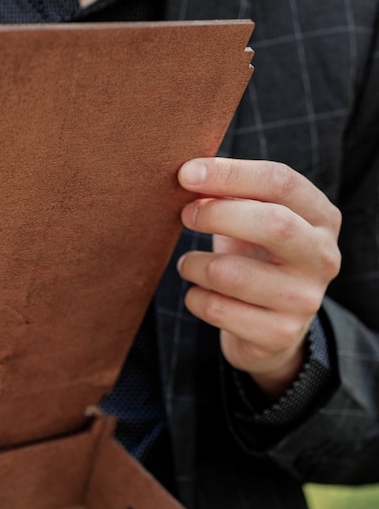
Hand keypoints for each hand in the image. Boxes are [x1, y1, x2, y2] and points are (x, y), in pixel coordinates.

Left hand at [176, 157, 341, 397]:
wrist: (272, 331)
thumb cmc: (257, 261)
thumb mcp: (254, 223)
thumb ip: (232, 195)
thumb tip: (192, 174)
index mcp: (322, 218)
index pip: (281, 181)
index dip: (230, 173)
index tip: (186, 174)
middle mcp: (323, 257)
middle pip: (271, 222)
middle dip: (217, 214)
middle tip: (185, 214)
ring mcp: (304, 300)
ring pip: (233, 273)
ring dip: (195, 265)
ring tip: (187, 264)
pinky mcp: (279, 334)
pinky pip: (219, 310)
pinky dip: (196, 299)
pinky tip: (198, 294)